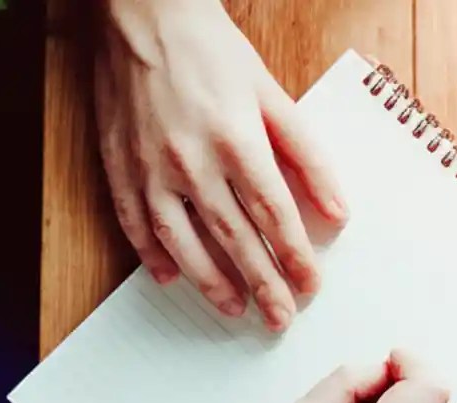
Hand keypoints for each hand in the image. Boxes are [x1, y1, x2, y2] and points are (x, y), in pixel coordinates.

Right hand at [96, 0, 347, 331]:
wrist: (142, 15)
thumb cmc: (212, 53)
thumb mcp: (273, 95)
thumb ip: (308, 156)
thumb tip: (338, 211)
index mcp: (237, 140)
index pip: (275, 215)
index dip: (296, 256)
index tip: (311, 286)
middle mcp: (192, 160)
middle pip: (235, 238)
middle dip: (262, 284)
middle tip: (279, 319)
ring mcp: (150, 167)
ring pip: (183, 241)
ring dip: (211, 282)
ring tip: (234, 308)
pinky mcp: (118, 166)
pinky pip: (135, 223)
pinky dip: (152, 255)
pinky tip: (170, 279)